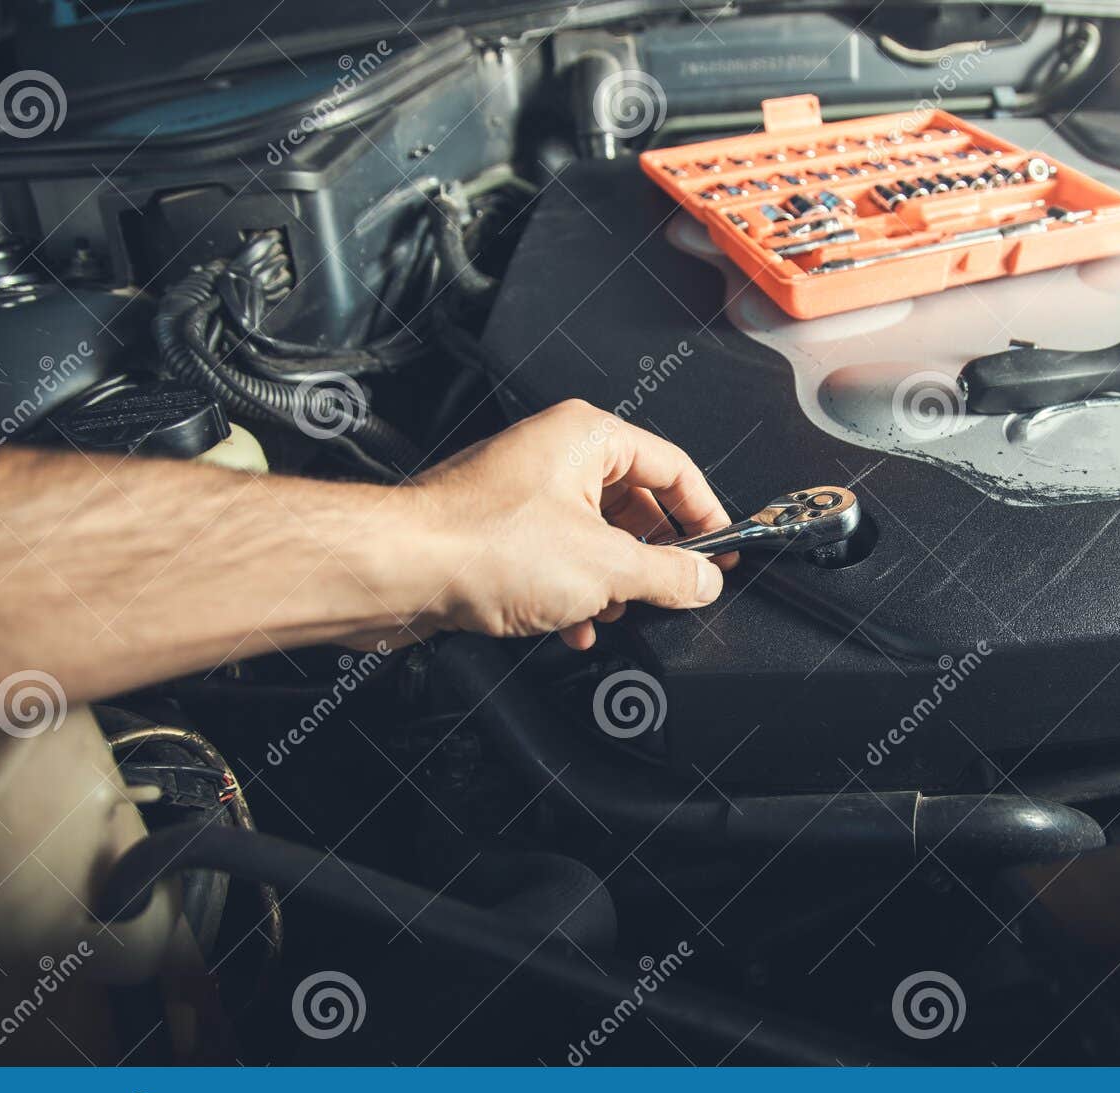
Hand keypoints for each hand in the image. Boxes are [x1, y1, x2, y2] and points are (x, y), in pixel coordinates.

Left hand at [408, 399, 734, 648]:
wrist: (399, 572)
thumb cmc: (483, 545)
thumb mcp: (605, 567)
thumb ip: (667, 574)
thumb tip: (703, 579)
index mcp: (587, 437)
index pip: (672, 467)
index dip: (704, 514)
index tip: (720, 553)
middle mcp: (553, 455)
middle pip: (632, 502)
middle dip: (652, 555)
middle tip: (674, 590)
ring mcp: (521, 492)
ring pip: (592, 535)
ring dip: (610, 582)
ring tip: (616, 612)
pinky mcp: (495, 531)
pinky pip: (553, 557)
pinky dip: (571, 593)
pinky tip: (573, 627)